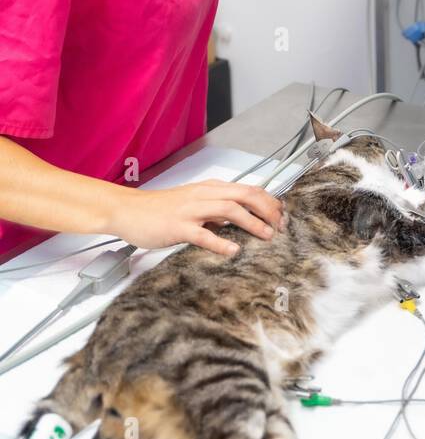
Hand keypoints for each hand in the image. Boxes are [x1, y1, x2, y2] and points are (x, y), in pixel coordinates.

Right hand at [108, 178, 285, 257]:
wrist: (128, 210)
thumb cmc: (160, 209)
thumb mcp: (194, 203)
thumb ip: (217, 210)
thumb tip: (241, 220)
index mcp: (209, 188)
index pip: (247, 189)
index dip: (269, 201)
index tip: (282, 215)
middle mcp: (203, 195)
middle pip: (244, 195)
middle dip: (267, 209)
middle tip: (281, 225)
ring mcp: (190, 210)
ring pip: (228, 210)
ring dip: (251, 222)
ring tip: (266, 235)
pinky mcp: (177, 226)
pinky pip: (202, 233)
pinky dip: (220, 242)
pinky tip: (233, 250)